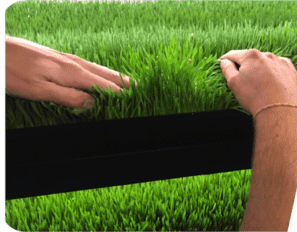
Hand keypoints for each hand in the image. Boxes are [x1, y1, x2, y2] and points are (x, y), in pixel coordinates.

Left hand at [4, 36, 129, 109]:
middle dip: (124, 83)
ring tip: (128, 85)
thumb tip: (92, 104)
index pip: (106, 86)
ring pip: (98, 69)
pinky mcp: (58, 57)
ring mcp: (66, 58)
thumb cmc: (12, 71)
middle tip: (142, 92)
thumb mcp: (38, 90)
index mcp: (72, 73)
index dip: (122, 95)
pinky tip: (98, 76)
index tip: (138, 103)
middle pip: (106, 74)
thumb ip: (67, 97)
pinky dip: (100, 73)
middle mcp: (73, 63)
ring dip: (114, 77)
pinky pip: (87, 66)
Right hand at [218, 49, 296, 114]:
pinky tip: (272, 84)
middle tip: (240, 78)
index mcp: (251, 55)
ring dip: (260, 70)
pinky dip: (274, 74)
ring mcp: (281, 62)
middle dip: (244, 66)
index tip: (222, 62)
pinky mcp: (292, 71)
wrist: (282, 110)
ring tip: (258, 84)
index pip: (234, 54)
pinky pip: (279, 69)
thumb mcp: (234, 83)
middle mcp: (268, 55)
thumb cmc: (255, 97)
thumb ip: (227, 69)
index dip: (226, 59)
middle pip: (251, 58)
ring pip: (266, 63)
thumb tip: (225, 61)